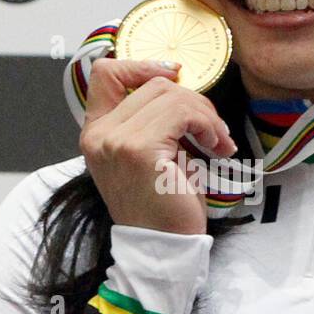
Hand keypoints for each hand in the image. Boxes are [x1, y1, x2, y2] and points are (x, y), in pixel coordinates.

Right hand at [79, 58, 237, 235]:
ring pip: (171, 95)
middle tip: (212, 129)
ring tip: (217, 141)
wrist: (162, 249)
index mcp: (95, 132)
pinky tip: (217, 147)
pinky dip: (208, 125)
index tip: (174, 75)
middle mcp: (99, 134)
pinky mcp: (139, 150)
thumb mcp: (148, 155)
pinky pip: (182, 113)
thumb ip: (149, 120)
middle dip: (193, 100)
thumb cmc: (161, 207)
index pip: (104, 73)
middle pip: (153, 83)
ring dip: (205, 115)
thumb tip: (177, 84)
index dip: (141, 65)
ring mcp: (116, 140)